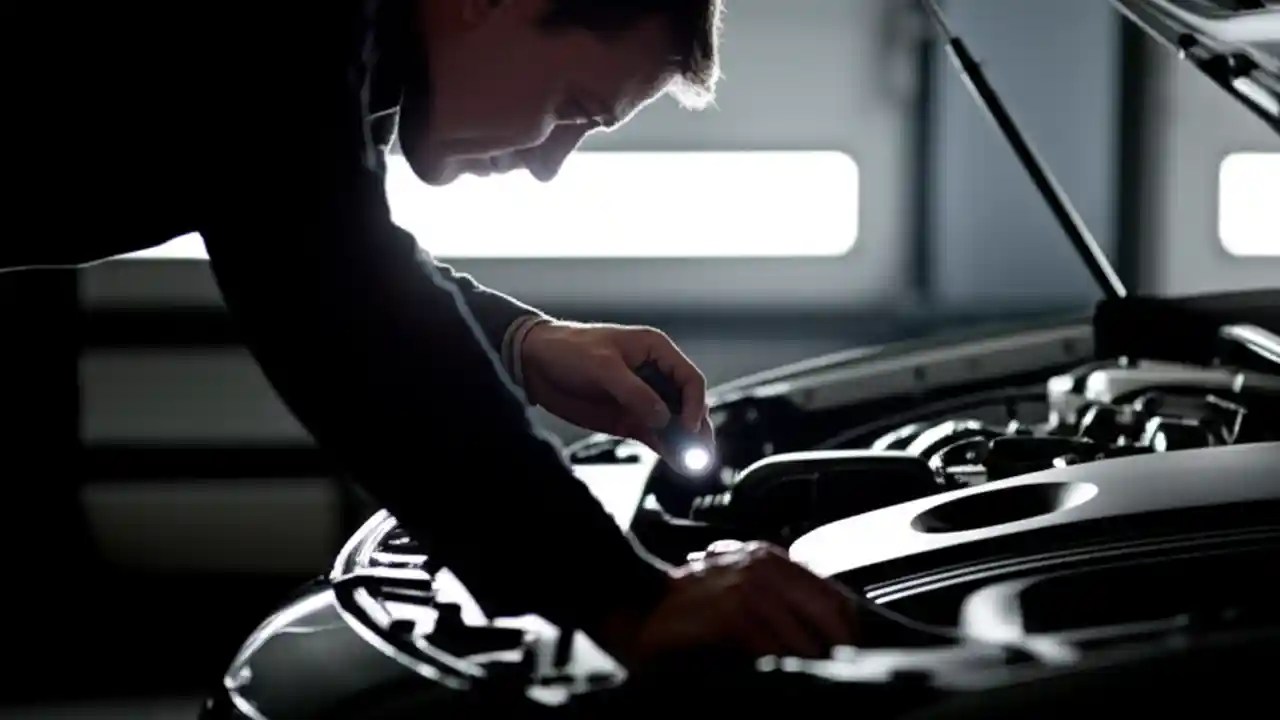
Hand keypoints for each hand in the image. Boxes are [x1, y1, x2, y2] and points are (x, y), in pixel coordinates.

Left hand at [521, 321, 714, 460]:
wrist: (534, 363)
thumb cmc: (569, 349)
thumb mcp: (603, 366)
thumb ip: (634, 392)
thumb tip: (663, 418)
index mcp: (656, 351)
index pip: (689, 379)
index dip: (694, 404)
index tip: (688, 427)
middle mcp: (654, 374)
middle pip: (687, 403)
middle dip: (696, 427)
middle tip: (701, 452)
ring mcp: (642, 398)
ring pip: (673, 423)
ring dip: (684, 442)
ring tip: (692, 463)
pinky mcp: (627, 418)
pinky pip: (654, 434)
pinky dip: (665, 447)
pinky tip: (675, 461)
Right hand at [598, 542, 859, 666]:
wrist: (633, 604)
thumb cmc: (684, 605)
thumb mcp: (737, 588)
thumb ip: (777, 599)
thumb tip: (822, 633)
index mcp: (770, 559)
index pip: (834, 596)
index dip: (849, 631)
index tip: (850, 656)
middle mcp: (764, 568)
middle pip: (829, 615)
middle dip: (837, 650)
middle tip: (837, 675)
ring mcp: (748, 590)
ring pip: (804, 636)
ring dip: (812, 664)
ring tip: (812, 683)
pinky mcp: (730, 614)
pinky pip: (772, 648)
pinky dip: (782, 667)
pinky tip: (781, 680)